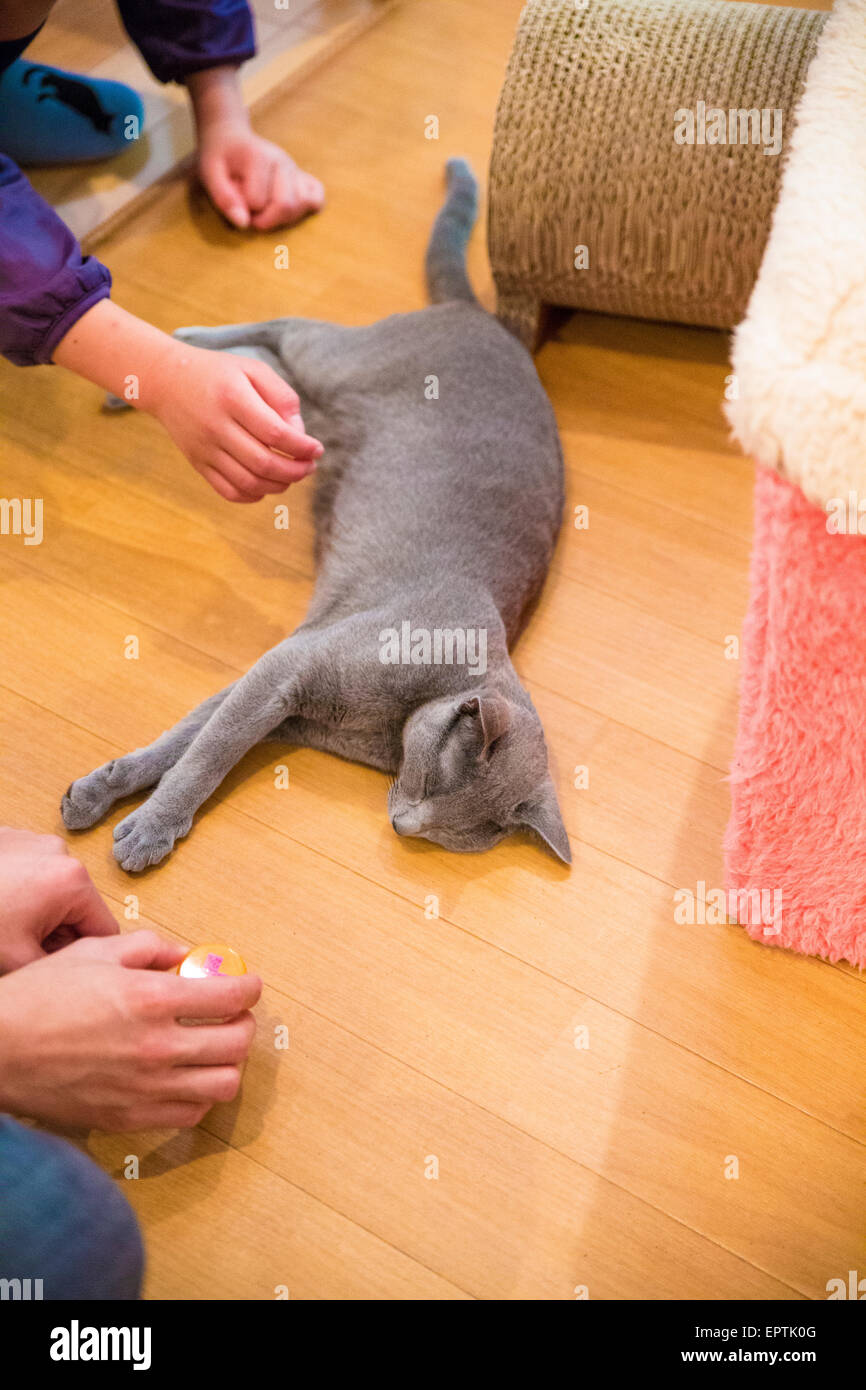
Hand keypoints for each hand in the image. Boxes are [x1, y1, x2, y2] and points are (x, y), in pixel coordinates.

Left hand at [0, 826, 117, 972]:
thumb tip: (80, 979)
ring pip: (51, 893)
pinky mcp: (9, 838)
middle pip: (77, 909)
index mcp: (72, 880)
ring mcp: (32, 841)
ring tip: (1, 928)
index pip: (104, 931)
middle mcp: (58, 852)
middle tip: (18, 952)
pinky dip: (15, 894)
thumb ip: (61, 971)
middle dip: (54, 933)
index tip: (61, 973)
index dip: (84, 958)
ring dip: (34, 914)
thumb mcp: (19, 963)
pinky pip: (27, 874)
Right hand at [0, 931, 261, 1130]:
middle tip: (234, 1014)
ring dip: (228, 1062)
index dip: (249, 987)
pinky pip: (191, 1113)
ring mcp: (147, 1088)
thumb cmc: (41, 998)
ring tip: (213, 1048)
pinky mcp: (131, 1117)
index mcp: (152, 999)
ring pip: (224, 1084)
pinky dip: (200, 1094)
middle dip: (244, 1023)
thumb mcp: (95, 952)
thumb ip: (150, 948)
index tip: (248, 984)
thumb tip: (186, 956)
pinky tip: (187, 1076)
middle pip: (238, 1043)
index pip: (232, 996)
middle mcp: (158, 1047)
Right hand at [146, 337, 322, 502]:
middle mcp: (216, 426)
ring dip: (279, 486)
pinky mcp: (198, 463)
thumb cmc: (218, 373)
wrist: (167, 381)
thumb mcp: (253, 369)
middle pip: (264, 463)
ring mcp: (205, 449)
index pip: (276, 433)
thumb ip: (282, 396)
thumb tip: (300, 432)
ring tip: (292, 476)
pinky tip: (266, 485)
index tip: (317, 449)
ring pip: (249, 483)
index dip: (302, 447)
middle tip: (309, 467)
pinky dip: (254, 495)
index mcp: (233, 398)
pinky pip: (229, 491)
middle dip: (296, 471)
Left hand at [198, 120, 324, 230]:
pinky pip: (317, 196)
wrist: (230, 136)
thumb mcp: (209, 174)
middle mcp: (281, 160)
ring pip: (301, 204)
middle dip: (265, 219)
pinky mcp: (301, 175)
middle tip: (250, 215)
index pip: (257, 201)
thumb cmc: (218, 157)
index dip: (243, 208)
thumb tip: (244, 224)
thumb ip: (224, 199)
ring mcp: (294, 168)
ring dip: (282, 218)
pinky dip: (306, 208)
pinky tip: (289, 211)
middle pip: (285, 204)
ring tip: (266, 212)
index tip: (234, 202)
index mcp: (258, 157)